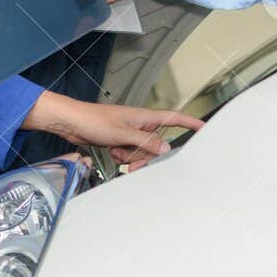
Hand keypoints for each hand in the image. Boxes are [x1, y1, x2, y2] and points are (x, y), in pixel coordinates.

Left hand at [24, 93, 202, 165]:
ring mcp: (130, 134)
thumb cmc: (93, 119)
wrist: (71, 123)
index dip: (191, 123)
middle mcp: (140, 125)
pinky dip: (124, 158)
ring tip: (120, 155)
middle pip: (158, 144)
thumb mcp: (123, 133)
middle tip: (135, 159)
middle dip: (148, 155)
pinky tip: (113, 154)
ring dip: (133, 158)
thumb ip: (146, 142)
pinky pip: (131, 155)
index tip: (205, 129)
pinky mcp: (121, 142)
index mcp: (145, 117)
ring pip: (144, 153)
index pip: (174, 119)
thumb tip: (166, 148)